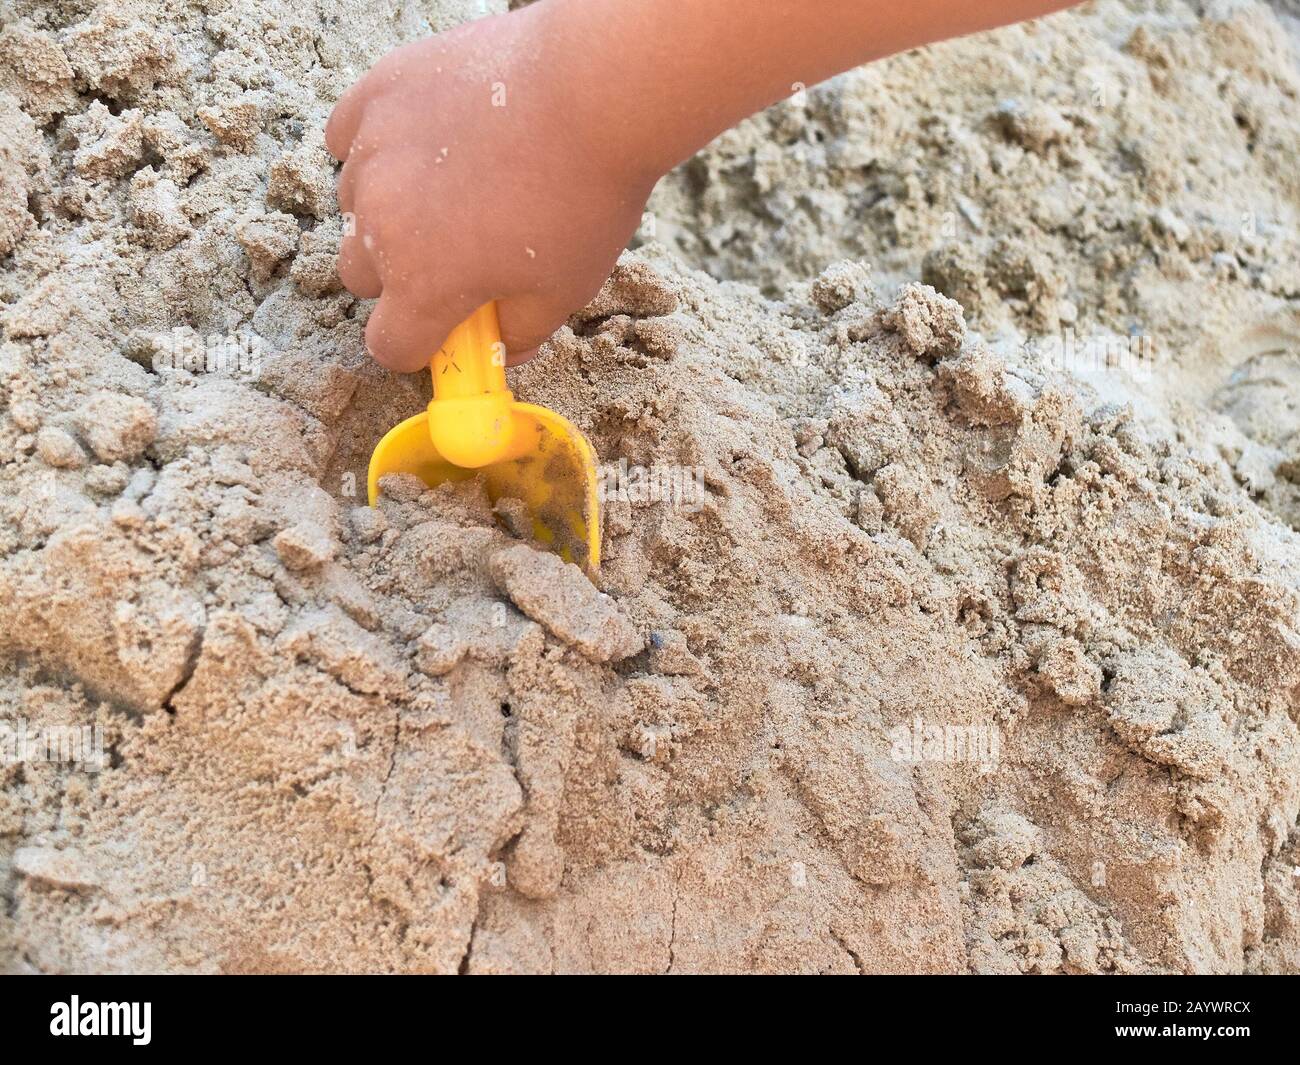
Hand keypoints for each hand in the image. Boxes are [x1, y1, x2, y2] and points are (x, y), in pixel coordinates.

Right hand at [325, 7, 656, 370]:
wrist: (591, 89)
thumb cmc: (584, 196)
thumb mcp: (565, 289)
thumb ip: (521, 332)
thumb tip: (503, 349)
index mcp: (424, 286)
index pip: (389, 346)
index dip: (418, 346)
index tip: (445, 326)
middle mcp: (382, 225)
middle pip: (360, 276)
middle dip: (399, 277)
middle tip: (454, 251)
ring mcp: (372, 153)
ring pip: (355, 205)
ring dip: (388, 209)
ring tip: (453, 183)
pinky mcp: (377, 94)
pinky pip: (347, 137)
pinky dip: (372, 147)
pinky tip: (422, 141)